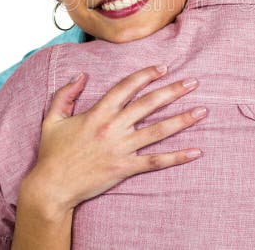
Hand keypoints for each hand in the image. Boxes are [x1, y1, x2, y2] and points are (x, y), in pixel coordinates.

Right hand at [19, 65, 207, 218]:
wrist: (51, 188)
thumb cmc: (52, 154)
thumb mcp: (53, 119)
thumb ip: (66, 94)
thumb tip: (81, 75)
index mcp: (97, 113)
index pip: (127, 87)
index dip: (146, 75)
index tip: (164, 68)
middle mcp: (113, 127)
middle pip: (149, 104)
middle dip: (173, 91)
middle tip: (194, 82)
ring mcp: (121, 148)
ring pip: (158, 131)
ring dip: (182, 120)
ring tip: (203, 111)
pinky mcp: (125, 168)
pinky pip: (156, 162)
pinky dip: (177, 157)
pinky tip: (196, 152)